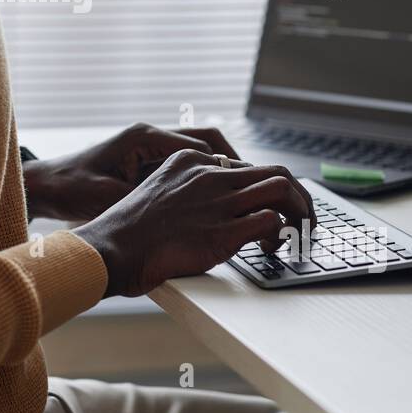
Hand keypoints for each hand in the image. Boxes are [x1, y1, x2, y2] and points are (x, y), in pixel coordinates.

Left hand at [21, 121, 242, 223]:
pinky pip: (187, 161)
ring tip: (245, 194)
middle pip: (209, 140)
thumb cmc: (71, 189)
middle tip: (261, 187)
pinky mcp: (145, 159)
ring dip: (224, 169)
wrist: (46, 185)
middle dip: (237, 163)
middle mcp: (150, 136)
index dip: (229, 168)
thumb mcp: (108, 197)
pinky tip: (215, 199)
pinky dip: (205, 177)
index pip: (202, 146)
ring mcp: (149, 146)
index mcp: (144, 139)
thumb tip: (181, 211)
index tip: (251, 186)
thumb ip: (143, 198)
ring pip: (201, 150)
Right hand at [73, 151, 316, 297]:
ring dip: (301, 212)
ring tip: (298, 235)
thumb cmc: (125, 233)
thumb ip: (183, 194)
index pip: (245, 167)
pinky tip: (270, 251)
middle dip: (297, 197)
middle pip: (274, 171)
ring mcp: (218, 201)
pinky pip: (273, 221)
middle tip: (301, 221)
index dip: (264, 190)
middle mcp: (208, 175)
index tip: (268, 208)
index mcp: (189, 161)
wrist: (110, 250)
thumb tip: (203, 213)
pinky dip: (283, 235)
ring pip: (283, 188)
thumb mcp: (154, 195)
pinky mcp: (223, 231)